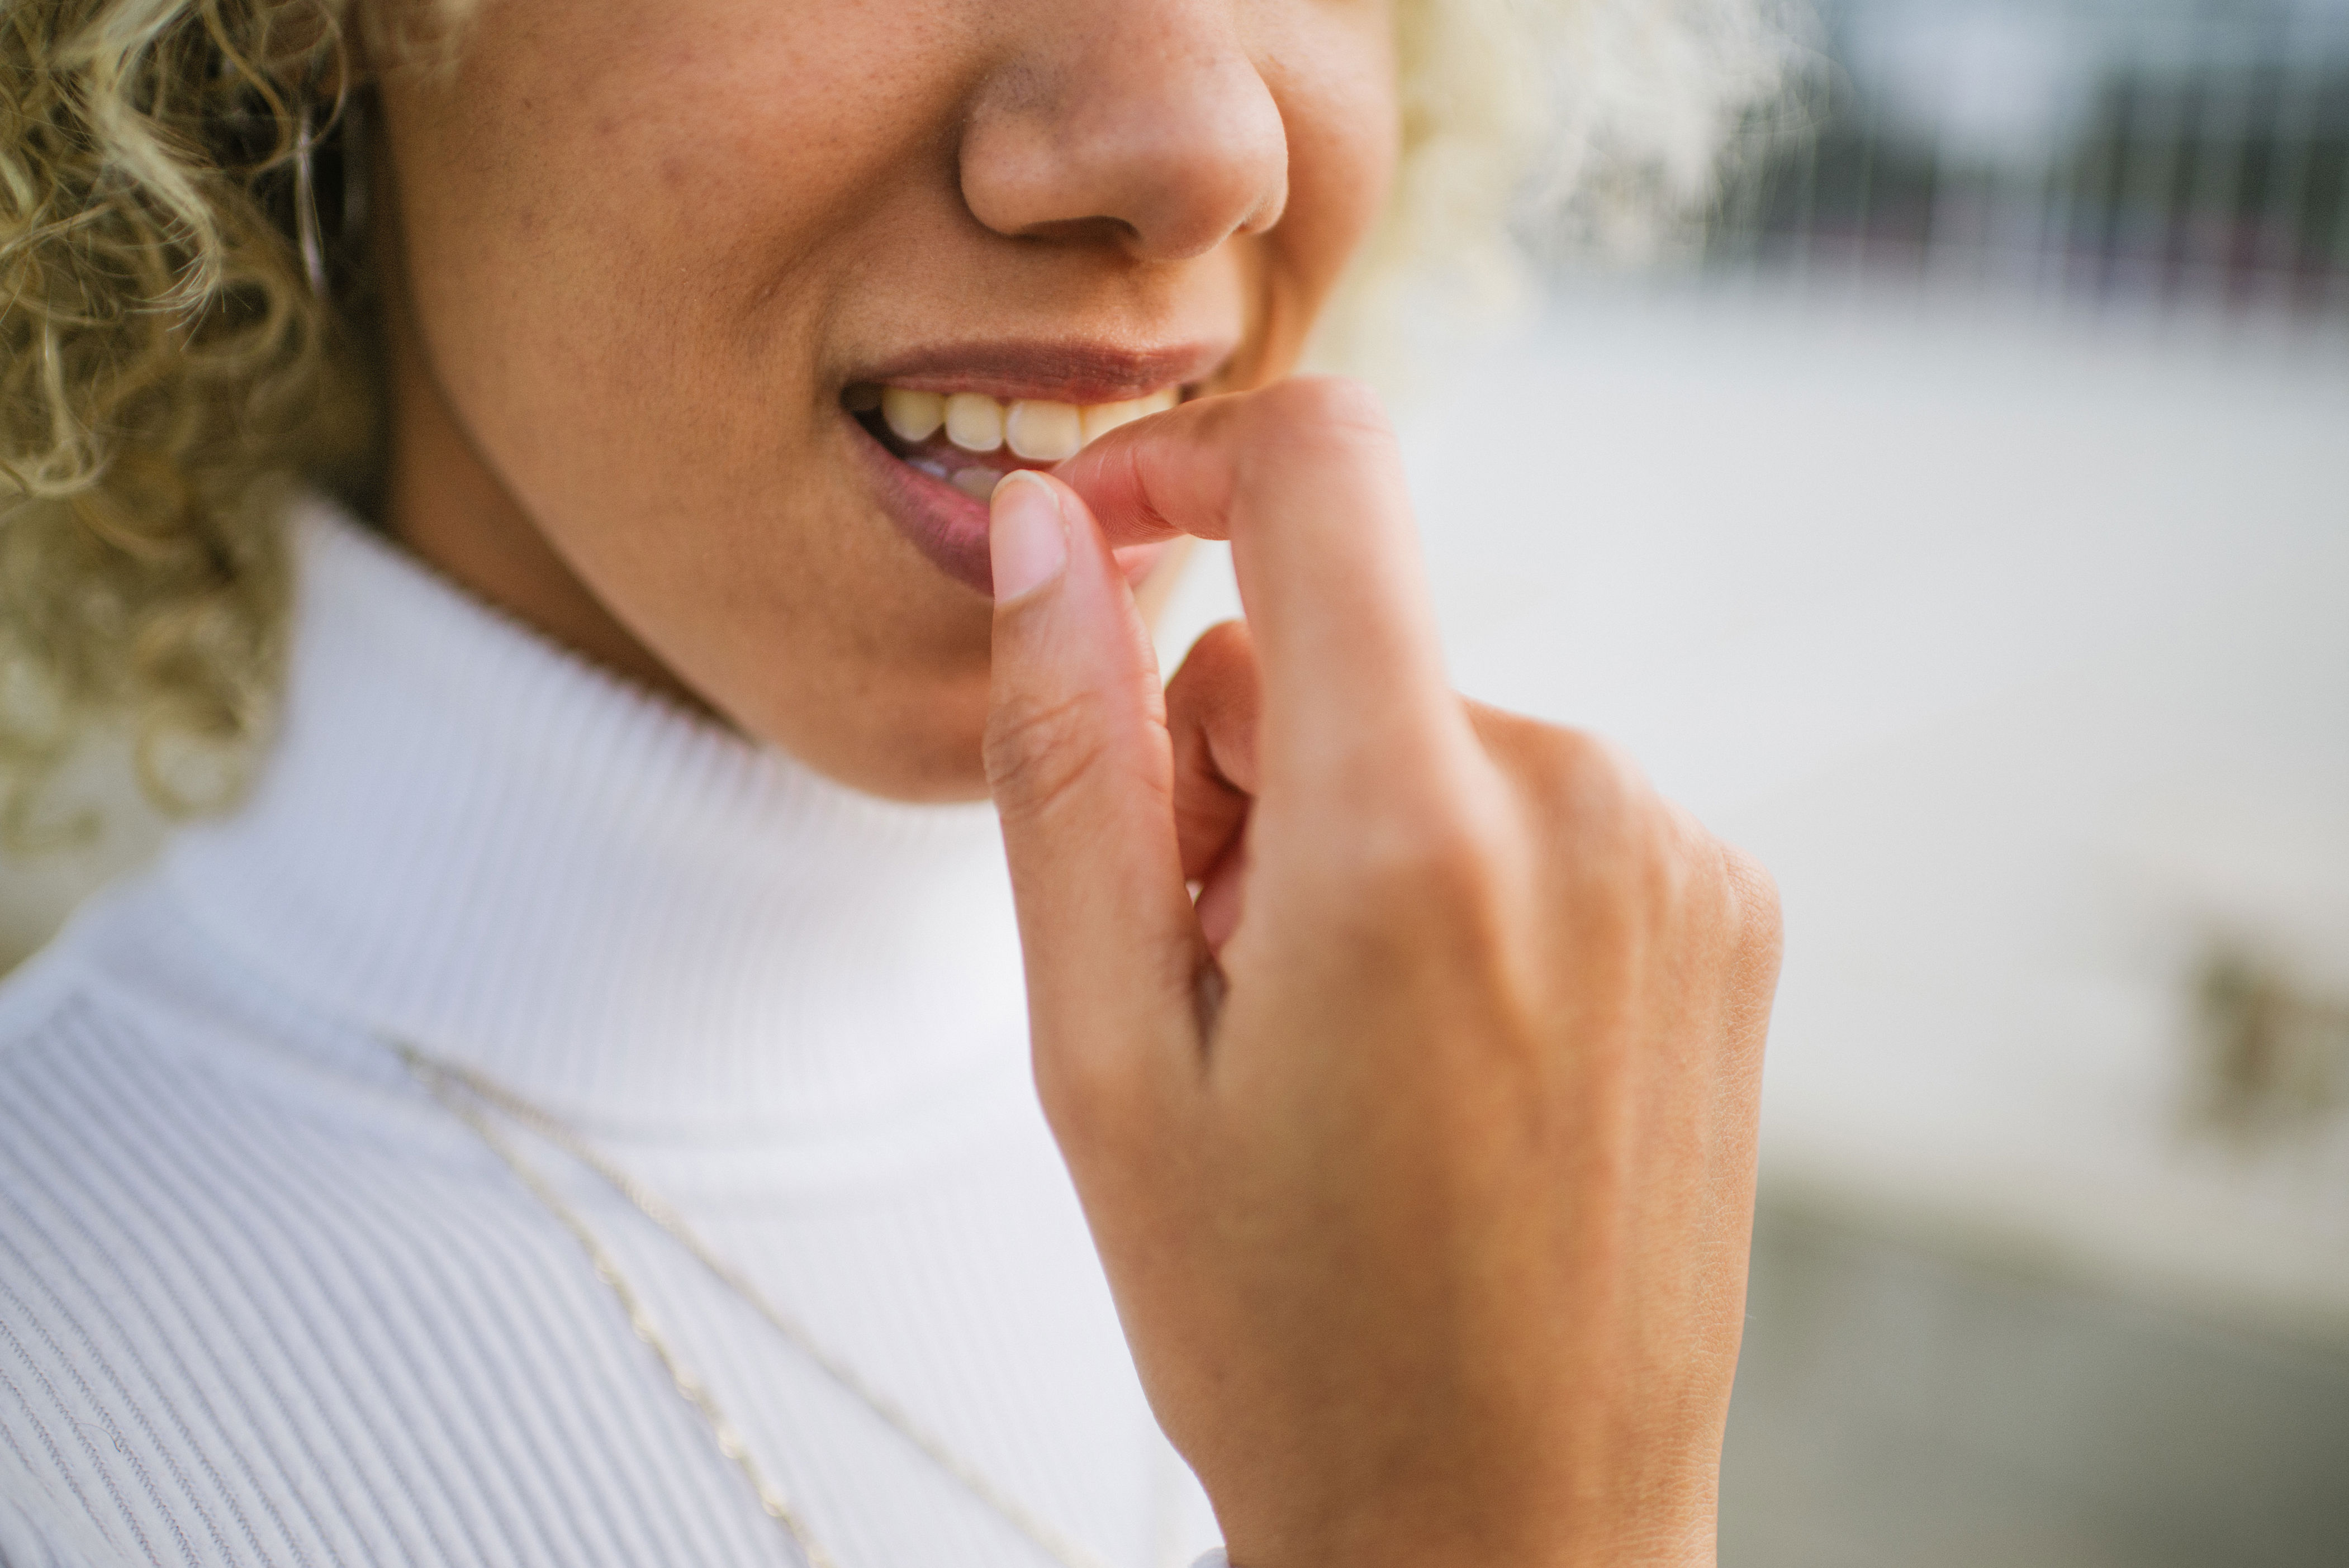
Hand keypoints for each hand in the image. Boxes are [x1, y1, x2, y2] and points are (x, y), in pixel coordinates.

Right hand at [983, 378, 1780, 1567]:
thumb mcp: (1101, 1055)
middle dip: (1238, 756)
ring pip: (1438, 731)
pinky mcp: (1727, 913)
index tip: (1110, 540)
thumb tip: (1047, 540)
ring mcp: (1679, 863)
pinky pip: (1541, 808)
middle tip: (1210, 967)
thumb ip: (1066, 759)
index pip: (1325, 471)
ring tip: (1327, 1043)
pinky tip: (1435, 1054)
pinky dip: (1457, 877)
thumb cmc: (1279, 1330)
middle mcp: (1583, 809)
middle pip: (1352, 637)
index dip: (1190, 463)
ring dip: (1345, 833)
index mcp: (1408, 833)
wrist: (1504, 1531)